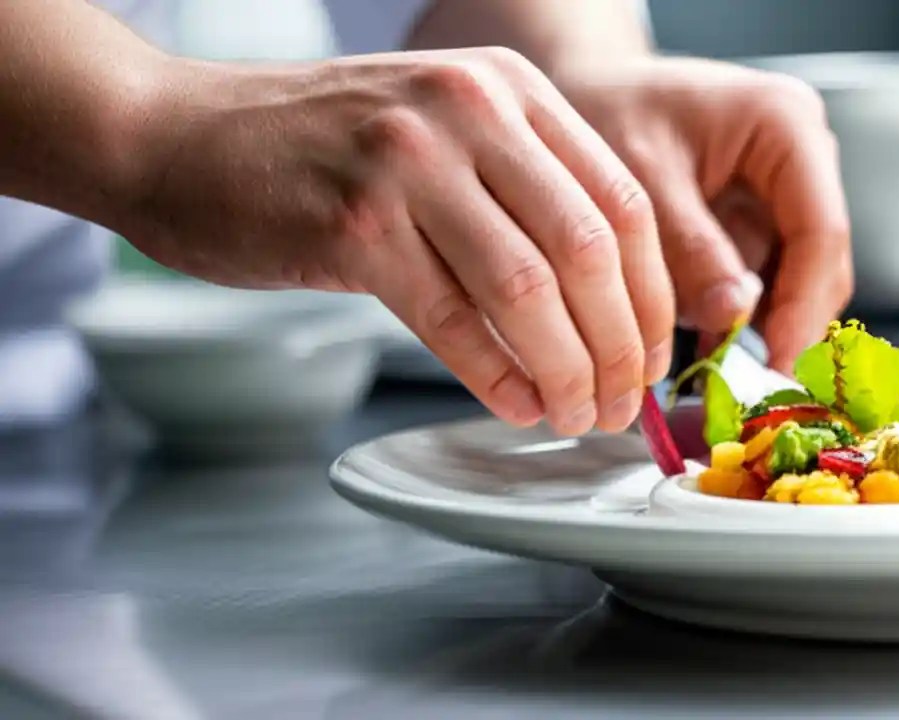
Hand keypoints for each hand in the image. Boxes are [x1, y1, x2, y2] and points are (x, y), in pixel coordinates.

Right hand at [124, 48, 674, 434]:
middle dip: (622, 347)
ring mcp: (409, 164)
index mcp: (508, 89)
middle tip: (623, 404)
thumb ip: (524, 198)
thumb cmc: (320, 150)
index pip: (622, 203)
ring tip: (576, 414)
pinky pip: (453, 320)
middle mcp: (468, 112)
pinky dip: (497, 375)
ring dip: (567, 371)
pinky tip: (516, 404)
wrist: (179, 135)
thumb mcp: (442, 137)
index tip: (654, 356)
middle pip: (589, 250)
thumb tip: (607, 313)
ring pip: (529, 290)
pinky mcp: (352, 226)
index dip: (652, 297)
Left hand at [554, 57, 852, 371]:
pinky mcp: (761, 220)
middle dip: (786, 322)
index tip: (779, 362)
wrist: (588, 89)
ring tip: (711, 361)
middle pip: (820, 261)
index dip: (805, 305)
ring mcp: (786, 191)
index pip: (820, 229)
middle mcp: (802, 158)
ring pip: (794, 279)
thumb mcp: (641, 176)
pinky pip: (764, 279)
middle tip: (748, 384)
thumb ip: (689, 247)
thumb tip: (732, 314)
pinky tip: (702, 337)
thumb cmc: (609, 110)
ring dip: (758, 324)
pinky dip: (735, 313)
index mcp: (786, 125)